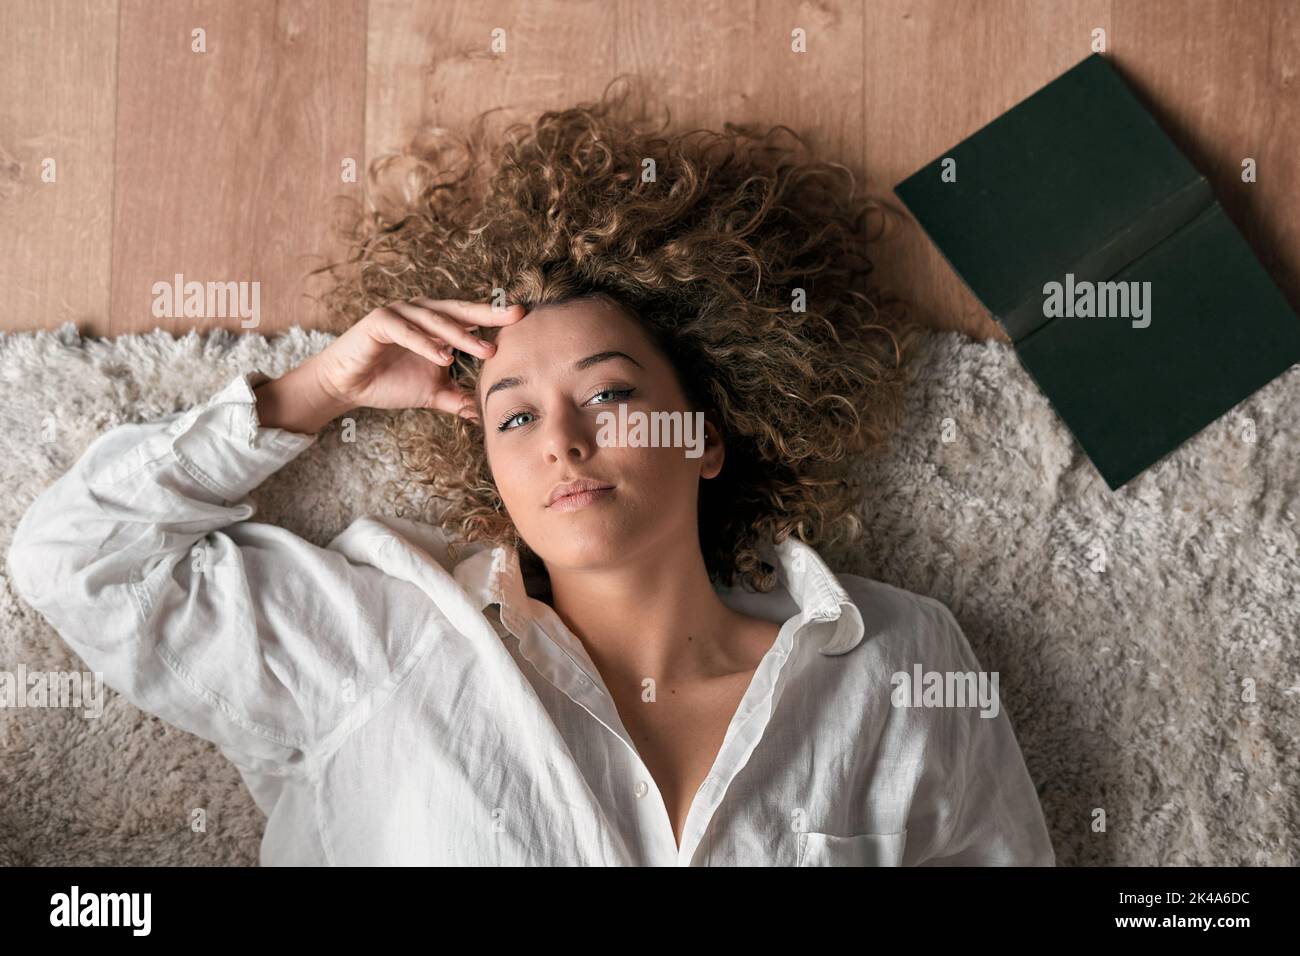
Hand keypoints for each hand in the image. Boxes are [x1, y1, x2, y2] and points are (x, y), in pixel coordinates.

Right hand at [310, 298, 524, 420]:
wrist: (348, 386)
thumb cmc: (390, 383)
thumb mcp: (433, 392)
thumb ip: (459, 398)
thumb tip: (486, 414)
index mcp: (437, 324)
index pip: (471, 318)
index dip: (496, 318)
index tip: (524, 319)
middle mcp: (421, 312)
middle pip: (459, 310)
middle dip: (489, 313)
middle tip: (516, 316)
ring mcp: (400, 313)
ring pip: (435, 320)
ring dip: (461, 335)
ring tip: (484, 351)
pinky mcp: (379, 322)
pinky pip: (406, 330)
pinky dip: (425, 343)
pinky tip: (444, 357)